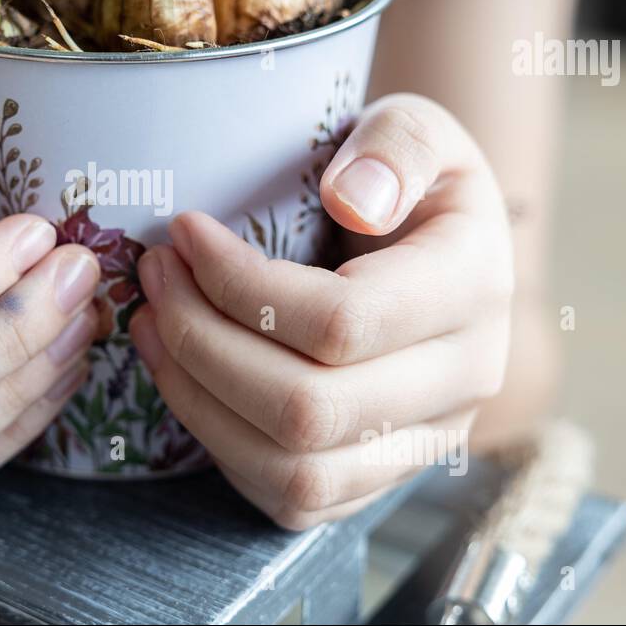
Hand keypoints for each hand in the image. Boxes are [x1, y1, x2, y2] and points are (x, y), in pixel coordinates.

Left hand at [129, 94, 513, 528]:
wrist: (437, 241)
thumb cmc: (407, 175)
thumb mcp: (415, 125)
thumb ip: (398, 144)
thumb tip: (353, 200)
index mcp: (474, 287)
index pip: (344, 321)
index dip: (241, 284)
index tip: (184, 231)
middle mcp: (463, 381)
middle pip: (309, 410)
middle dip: (203, 344)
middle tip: (154, 279)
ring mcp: (426, 441)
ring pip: (298, 473)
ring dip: (199, 403)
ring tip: (151, 327)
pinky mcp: (383, 474)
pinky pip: (295, 499)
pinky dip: (222, 445)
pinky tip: (184, 377)